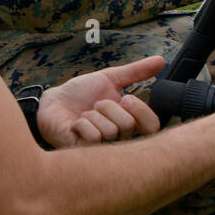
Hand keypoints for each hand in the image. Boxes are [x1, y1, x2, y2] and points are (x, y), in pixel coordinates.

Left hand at [37, 55, 164, 148]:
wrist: (53, 101)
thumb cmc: (81, 93)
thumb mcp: (110, 78)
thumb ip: (136, 72)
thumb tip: (162, 60)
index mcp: (129, 123)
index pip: (152, 126)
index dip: (141, 111)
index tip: (125, 98)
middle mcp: (120, 139)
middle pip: (129, 125)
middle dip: (108, 107)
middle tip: (96, 105)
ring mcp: (103, 149)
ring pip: (110, 130)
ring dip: (92, 115)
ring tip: (83, 115)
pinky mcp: (86, 154)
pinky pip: (94, 136)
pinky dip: (82, 123)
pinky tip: (74, 125)